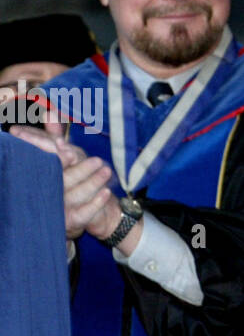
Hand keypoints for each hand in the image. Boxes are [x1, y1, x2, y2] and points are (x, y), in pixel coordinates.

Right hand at [10, 119, 114, 240]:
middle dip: (78, 168)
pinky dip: (95, 203)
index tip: (60, 144)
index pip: (46, 161)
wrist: (92, 212)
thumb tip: (50, 113)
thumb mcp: (68, 156)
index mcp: (46, 174)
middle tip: (96, 160)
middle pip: (61, 179)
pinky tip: (106, 194)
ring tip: (106, 171)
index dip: (50, 153)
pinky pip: (83, 214)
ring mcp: (60, 208)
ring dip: (91, 183)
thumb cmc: (74, 178)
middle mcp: (49, 191)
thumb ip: (56, 137)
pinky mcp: (72, 222)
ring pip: (74, 195)